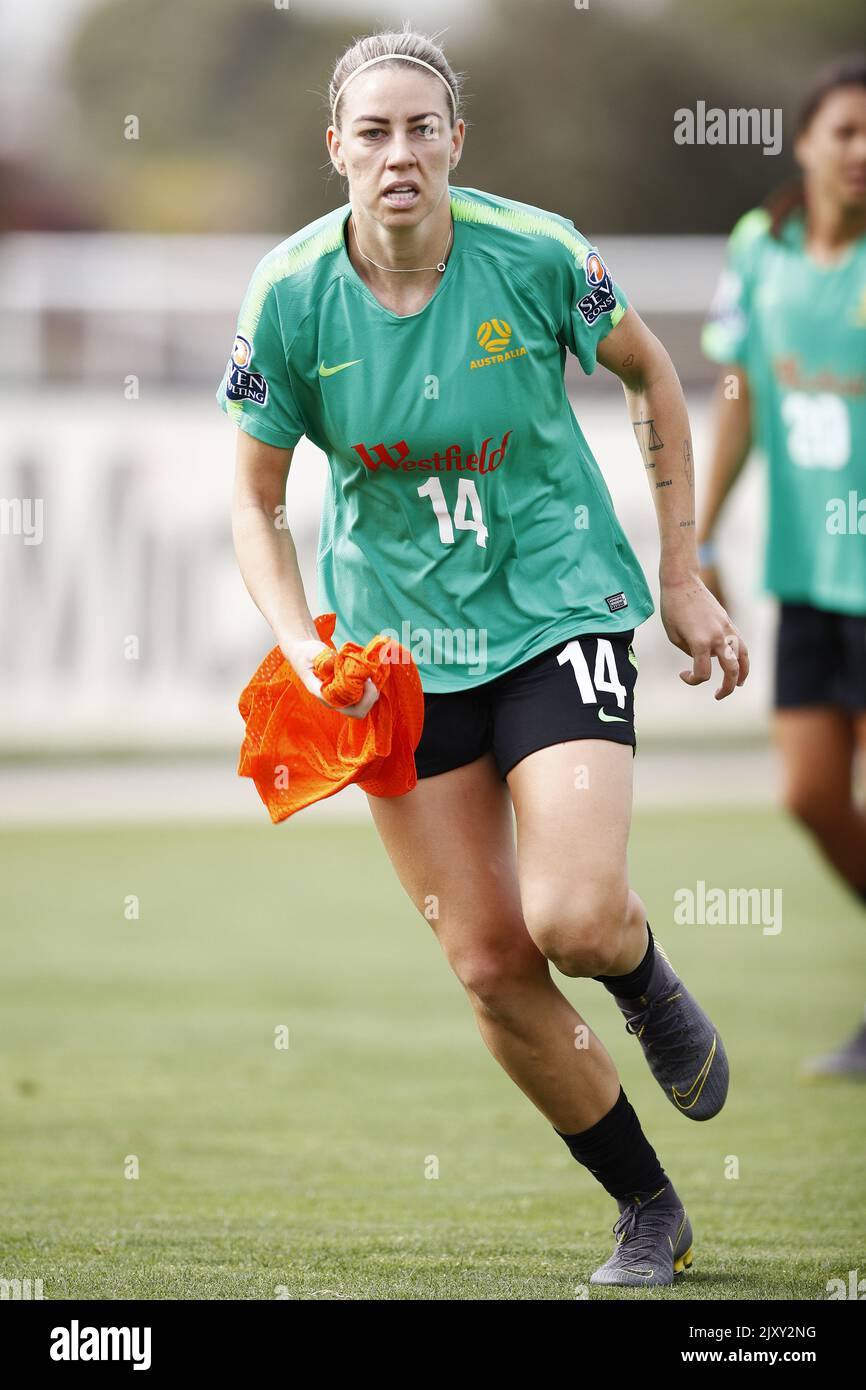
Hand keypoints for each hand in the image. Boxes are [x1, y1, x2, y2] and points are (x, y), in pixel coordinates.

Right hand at [280, 637, 379, 718]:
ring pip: (361, 707)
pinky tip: (368, 676)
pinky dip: (369, 690)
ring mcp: (338, 698)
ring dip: (370, 694)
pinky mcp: (344, 693)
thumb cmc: (305, 653)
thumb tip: (343, 665)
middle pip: (356, 712)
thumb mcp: (313, 653)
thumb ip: (325, 659)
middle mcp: (331, 700)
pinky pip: (361, 699)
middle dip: (369, 698)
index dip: (359, 698)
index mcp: (321, 693)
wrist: (302, 653)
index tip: (364, 681)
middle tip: (370, 680)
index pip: (344, 707)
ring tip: (369, 676)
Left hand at [660, 572, 749, 699]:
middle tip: (718, 695)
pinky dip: (742, 657)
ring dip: (742, 673)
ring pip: (742, 657)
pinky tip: (739, 664)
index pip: (702, 673)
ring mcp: (726, 629)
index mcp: (700, 642)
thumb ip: (690, 651)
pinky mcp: (728, 623)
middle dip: (726, 687)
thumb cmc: (672, 608)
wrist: (683, 582)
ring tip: (737, 684)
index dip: (692, 680)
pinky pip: (741, 643)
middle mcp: (717, 637)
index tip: (682, 674)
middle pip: (731, 670)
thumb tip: (701, 658)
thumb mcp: (674, 636)